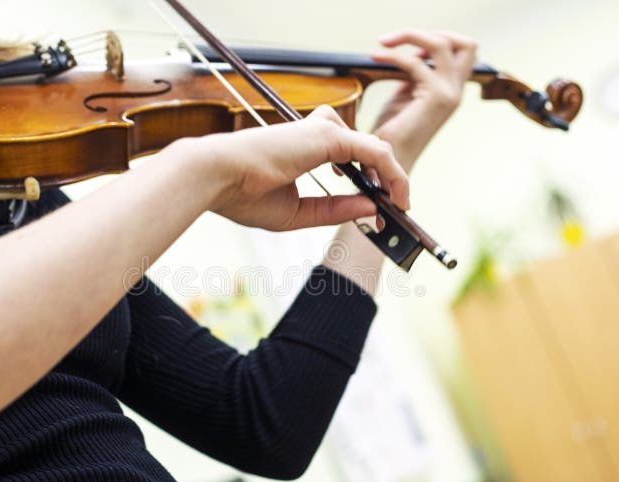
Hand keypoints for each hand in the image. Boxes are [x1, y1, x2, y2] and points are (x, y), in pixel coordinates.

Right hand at [188, 105, 408, 230]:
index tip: (379, 211)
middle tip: (396, 210)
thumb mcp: (300, 213)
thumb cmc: (244, 195)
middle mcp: (317, 136)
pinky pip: (375, 151)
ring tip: (400, 203)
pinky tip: (396, 195)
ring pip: (375, 149)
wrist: (218, 178)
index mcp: (306, 150)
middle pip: (367, 152)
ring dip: (393, 176)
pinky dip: (391, 172)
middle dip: (386, 182)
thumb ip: (335, 209)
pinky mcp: (329, 134)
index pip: (350, 161)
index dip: (369, 185)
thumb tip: (371, 207)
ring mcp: (324, 132)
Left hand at [370, 30, 477, 170]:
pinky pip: (416, 62)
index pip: (460, 51)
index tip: (401, 44)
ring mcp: (449, 94)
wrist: (390, 166)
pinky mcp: (436, 98)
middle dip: (431, 33)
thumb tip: (409, 55)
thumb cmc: (392, 137)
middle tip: (398, 39)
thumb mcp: (402, 98)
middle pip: (465, 43)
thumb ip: (410, 77)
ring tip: (385, 43)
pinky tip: (377, 57)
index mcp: (450, 91)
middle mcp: (455, 91)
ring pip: (443, 44)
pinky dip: (393, 55)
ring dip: (411, 36)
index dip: (432, 42)